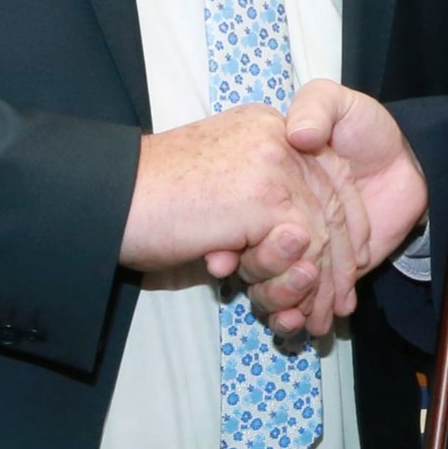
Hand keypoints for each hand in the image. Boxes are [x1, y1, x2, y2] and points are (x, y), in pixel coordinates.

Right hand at [119, 105, 359, 334]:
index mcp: (265, 127)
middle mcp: (276, 136)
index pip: (327, 174)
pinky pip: (303, 247)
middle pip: (332, 201)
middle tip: (336, 308)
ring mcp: (273, 163)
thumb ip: (254, 201)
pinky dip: (301, 287)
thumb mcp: (216, 187)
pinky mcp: (264, 195)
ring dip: (321, 285)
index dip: (340, 224)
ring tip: (315, 321)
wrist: (107, 199)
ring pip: (321, 229)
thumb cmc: (149, 202)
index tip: (340, 268)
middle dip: (339, 262)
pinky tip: (296, 313)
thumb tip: (292, 241)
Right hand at [210, 80, 425, 336]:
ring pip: (275, 282)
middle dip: (266, 278)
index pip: (256, 215)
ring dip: (282, 302)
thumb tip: (299, 136)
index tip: (221, 260)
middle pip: (264, 254)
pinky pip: (299, 298)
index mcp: (272, 176)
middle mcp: (278, 213)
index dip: (239, 239)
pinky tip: (301, 324)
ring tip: (297, 314)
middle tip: (280, 286)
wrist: (404, 162)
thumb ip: (317, 108)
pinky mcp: (317, 268)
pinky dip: (298, 314)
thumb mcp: (335, 102)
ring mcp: (295, 243)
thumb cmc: (365, 128)